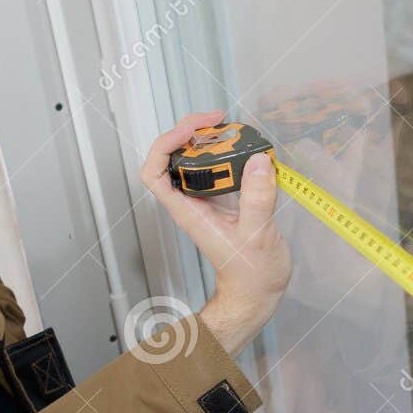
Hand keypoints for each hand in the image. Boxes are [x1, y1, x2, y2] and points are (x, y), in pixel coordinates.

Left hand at [140, 111, 291, 356]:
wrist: (257, 292)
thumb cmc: (251, 273)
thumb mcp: (257, 235)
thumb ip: (257, 198)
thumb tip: (258, 160)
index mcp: (188, 211)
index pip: (154, 173)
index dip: (165, 145)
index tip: (193, 132)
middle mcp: (191, 202)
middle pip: (173, 158)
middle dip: (190, 132)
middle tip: (220, 120)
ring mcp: (206, 201)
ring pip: (194, 160)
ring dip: (209, 139)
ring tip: (232, 127)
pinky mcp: (223, 200)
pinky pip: (217, 168)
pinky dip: (227, 152)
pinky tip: (246, 146)